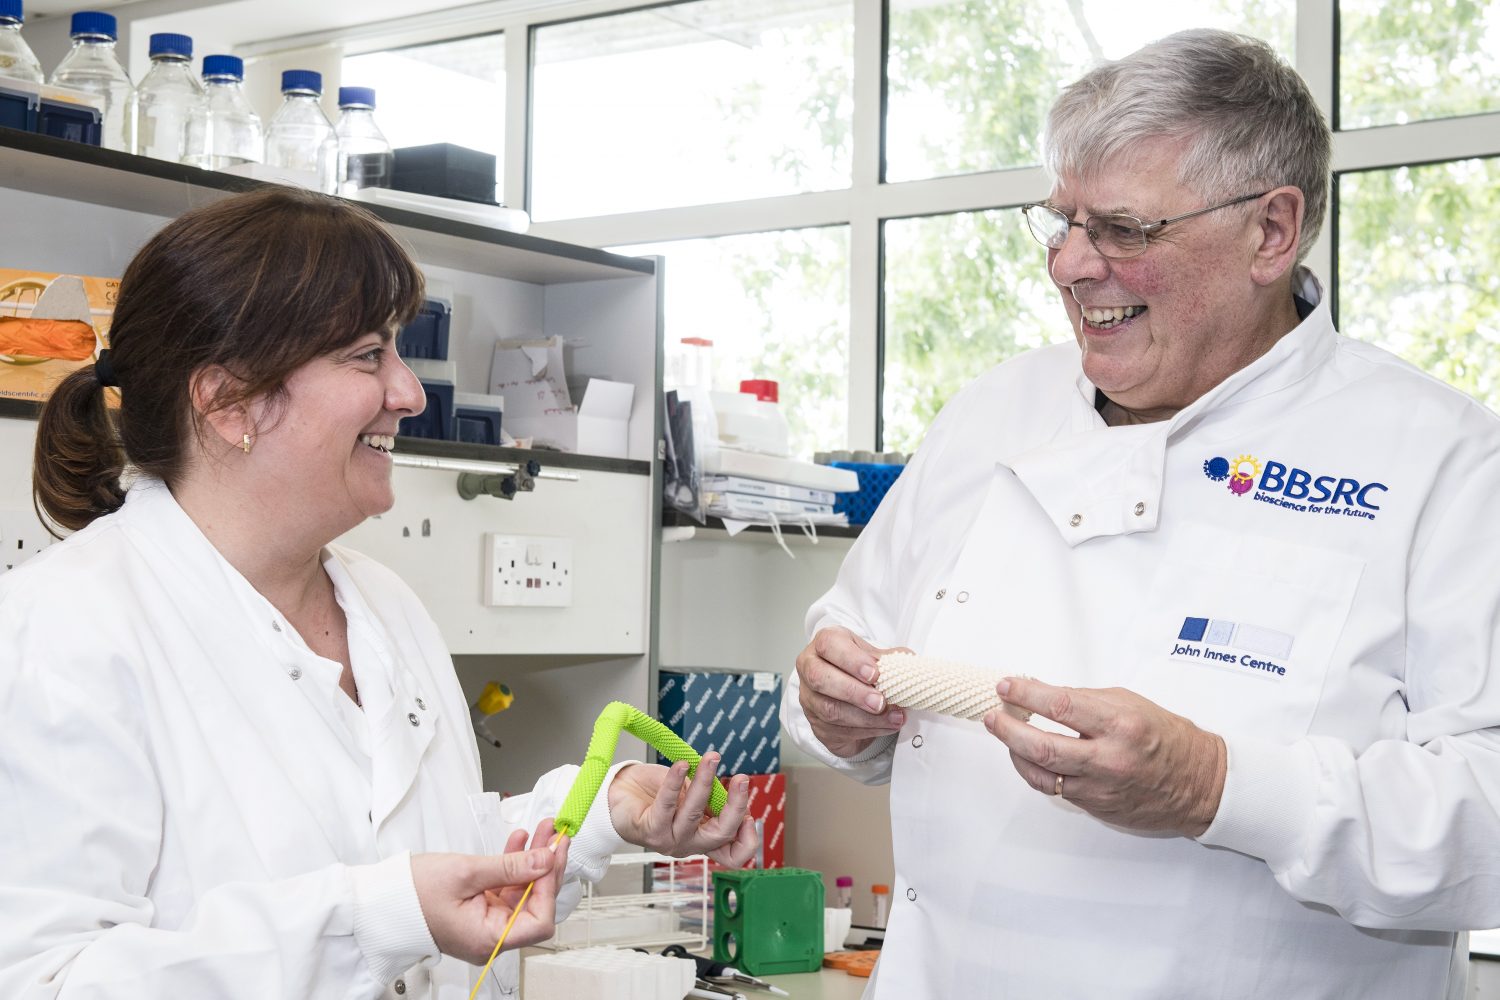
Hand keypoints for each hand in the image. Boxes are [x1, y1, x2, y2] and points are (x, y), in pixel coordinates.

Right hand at [411, 819, 569, 962]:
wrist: (382, 898)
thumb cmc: (413, 893)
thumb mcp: (467, 872)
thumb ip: (510, 867)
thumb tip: (545, 861)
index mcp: (488, 938)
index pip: (539, 921)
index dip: (549, 887)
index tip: (552, 856)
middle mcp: (490, 936)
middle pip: (534, 903)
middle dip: (546, 866)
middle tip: (555, 836)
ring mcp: (486, 922)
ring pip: (522, 891)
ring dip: (532, 860)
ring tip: (541, 831)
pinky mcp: (480, 908)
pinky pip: (506, 887)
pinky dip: (513, 864)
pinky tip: (519, 841)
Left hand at [608, 753, 759, 866]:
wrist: (621, 793)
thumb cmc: (658, 794)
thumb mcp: (693, 795)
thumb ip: (712, 798)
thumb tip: (733, 787)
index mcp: (704, 838)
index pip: (733, 856)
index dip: (748, 841)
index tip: (750, 816)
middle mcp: (689, 844)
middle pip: (721, 835)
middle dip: (736, 805)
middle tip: (742, 779)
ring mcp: (669, 840)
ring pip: (694, 814)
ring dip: (705, 782)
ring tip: (711, 759)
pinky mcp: (649, 830)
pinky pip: (666, 804)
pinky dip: (676, 781)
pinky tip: (682, 765)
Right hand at [795, 626, 908, 757]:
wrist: (848, 694)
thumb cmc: (858, 669)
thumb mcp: (873, 657)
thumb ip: (888, 660)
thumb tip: (909, 667)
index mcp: (823, 645)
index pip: (828, 645)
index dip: (851, 660)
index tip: (875, 673)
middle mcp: (809, 669)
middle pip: (820, 678)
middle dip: (854, 692)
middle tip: (880, 701)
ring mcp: (809, 699)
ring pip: (829, 710)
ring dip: (865, 718)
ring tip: (893, 717)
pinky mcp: (816, 725)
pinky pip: (837, 731)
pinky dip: (866, 731)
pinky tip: (885, 727)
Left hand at [984, 677, 1226, 837]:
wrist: (1200, 784)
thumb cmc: (1167, 737)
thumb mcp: (1130, 703)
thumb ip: (1086, 700)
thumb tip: (1044, 694)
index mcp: (1120, 724)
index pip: (1060, 705)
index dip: (1026, 694)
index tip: (1007, 686)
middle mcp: (1109, 759)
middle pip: (1042, 747)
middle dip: (1008, 729)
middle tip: (993, 716)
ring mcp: (1101, 788)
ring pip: (1042, 775)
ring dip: (1015, 753)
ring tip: (1005, 735)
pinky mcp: (1097, 808)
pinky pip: (1056, 790)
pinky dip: (1037, 772)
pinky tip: (1028, 757)